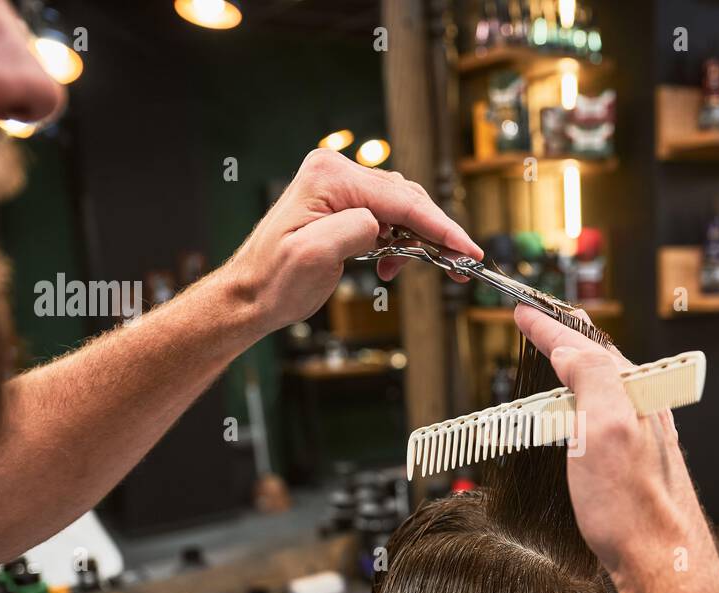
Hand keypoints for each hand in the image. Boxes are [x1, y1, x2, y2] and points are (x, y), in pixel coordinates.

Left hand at [219, 148, 481, 336]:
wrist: (251, 294)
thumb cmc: (274, 280)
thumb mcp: (313, 255)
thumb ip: (354, 229)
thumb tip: (382, 223)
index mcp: (329, 177)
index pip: (401, 198)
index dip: (440, 226)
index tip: (467, 250)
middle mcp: (335, 172)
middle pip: (406, 198)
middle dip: (434, 233)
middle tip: (458, 266)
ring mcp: (339, 186)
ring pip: (400, 207)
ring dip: (415, 239)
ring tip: (407, 269)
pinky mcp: (342, 203)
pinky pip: (387, 216)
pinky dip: (398, 241)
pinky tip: (390, 263)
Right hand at [512, 305, 718, 592]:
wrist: (662, 568)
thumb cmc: (635, 509)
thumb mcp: (605, 429)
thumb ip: (592, 378)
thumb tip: (570, 348)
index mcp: (637, 394)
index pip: (585, 346)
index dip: (549, 327)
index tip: (522, 312)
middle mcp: (644, 413)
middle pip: (599, 361)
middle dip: (566, 339)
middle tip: (539, 323)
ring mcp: (641, 441)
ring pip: (603, 390)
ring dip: (574, 371)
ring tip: (554, 358)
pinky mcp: (634, 469)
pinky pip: (603, 419)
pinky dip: (581, 406)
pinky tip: (577, 419)